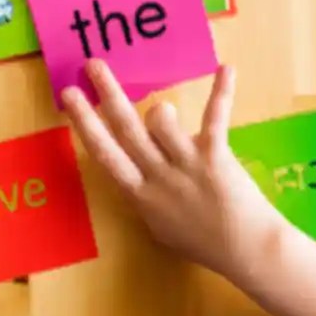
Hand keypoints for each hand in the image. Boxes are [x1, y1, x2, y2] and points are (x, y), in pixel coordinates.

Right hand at [61, 61, 315, 315]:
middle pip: (126, 129)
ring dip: (160, 112)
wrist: (246, 251)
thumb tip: (134, 171)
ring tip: (162, 108)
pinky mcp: (216, 158)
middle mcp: (157, 176)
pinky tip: (225, 69)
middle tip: (92, 64)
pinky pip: (214, 119)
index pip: (104, 153)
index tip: (68, 94)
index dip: (85, 122)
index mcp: (139, 194)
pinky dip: (221, 93)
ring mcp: (186, 166)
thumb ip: (145, 195)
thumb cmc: (202, 242)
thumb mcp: (159, 226)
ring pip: (162, 124)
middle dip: (107, 95)